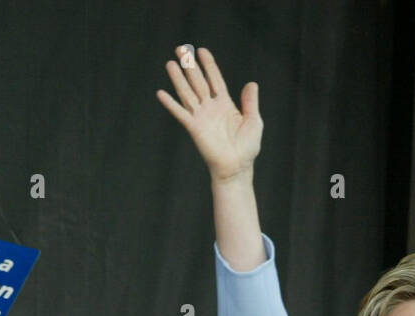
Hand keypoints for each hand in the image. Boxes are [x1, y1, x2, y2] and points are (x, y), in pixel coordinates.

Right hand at [157, 46, 262, 183]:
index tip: (202, 51)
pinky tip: (161, 93)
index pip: (215, 79)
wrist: (236, 167)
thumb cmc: (247, 148)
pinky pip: (181, 113)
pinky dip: (170, 104)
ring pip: (188, 93)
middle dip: (190, 66)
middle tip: (181, 49)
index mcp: (225, 104)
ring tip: (171, 63)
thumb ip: (250, 102)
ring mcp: (201, 117)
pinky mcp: (194, 128)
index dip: (209, 65)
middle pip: (198, 82)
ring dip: (178, 78)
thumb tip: (251, 83)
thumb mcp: (253, 121)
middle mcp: (211, 108)